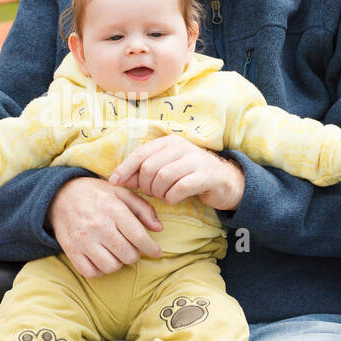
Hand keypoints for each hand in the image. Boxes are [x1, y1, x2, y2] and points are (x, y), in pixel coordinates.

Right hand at [46, 177, 164, 278]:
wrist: (60, 195)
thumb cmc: (96, 194)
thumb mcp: (121, 193)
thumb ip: (143, 209)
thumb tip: (158, 228)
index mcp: (113, 209)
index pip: (139, 237)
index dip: (152, 248)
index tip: (156, 252)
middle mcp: (98, 226)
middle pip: (128, 255)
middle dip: (134, 254)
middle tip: (130, 247)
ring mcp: (83, 240)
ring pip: (112, 266)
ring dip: (118, 262)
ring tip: (116, 252)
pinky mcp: (71, 251)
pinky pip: (91, 272)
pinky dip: (100, 270)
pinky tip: (102, 259)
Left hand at [107, 136, 244, 211]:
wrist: (226, 181)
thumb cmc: (190, 176)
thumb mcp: (166, 170)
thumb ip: (143, 172)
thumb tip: (118, 179)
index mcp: (168, 142)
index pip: (139, 154)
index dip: (124, 169)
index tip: (114, 182)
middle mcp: (181, 147)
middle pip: (149, 168)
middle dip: (145, 185)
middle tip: (152, 192)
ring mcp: (194, 160)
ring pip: (162, 178)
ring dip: (158, 192)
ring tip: (164, 195)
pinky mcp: (205, 175)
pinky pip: (179, 188)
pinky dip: (172, 197)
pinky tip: (175, 198)